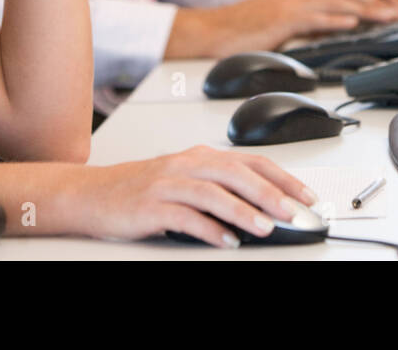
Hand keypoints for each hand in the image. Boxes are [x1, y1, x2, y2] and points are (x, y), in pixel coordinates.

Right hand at [70, 145, 318, 246]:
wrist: (91, 193)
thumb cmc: (140, 189)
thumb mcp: (184, 179)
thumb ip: (219, 186)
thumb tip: (263, 204)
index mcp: (198, 156)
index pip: (250, 161)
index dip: (282, 176)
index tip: (306, 195)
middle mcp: (185, 165)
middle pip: (235, 173)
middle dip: (269, 193)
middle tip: (293, 212)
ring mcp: (167, 184)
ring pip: (212, 193)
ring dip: (243, 211)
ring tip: (265, 228)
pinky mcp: (151, 206)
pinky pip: (185, 217)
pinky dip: (209, 229)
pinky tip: (225, 241)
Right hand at [166, 0, 397, 57]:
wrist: (217, 31)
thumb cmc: (252, 30)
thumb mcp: (289, 21)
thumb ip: (315, 19)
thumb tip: (346, 25)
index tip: (397, 1)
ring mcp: (290, 2)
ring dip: (366, 7)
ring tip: (388, 16)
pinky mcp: (280, 18)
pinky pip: (311, 17)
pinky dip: (334, 19)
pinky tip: (351, 24)